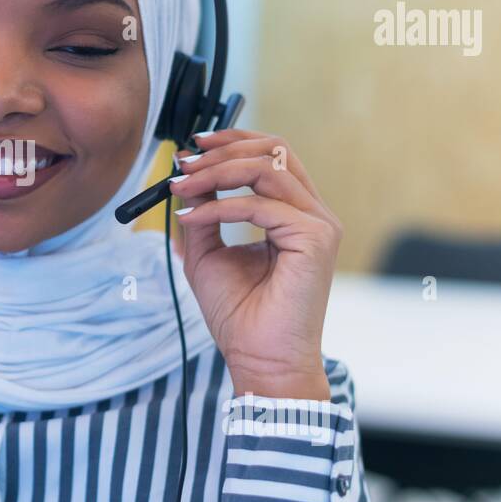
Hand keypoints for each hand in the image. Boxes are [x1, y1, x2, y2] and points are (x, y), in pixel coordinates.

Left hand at [169, 129, 341, 400]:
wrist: (259, 359)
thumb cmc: (239, 315)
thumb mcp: (207, 253)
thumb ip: (203, 213)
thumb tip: (188, 177)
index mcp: (294, 212)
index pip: (272, 155)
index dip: (231, 142)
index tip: (190, 149)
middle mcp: (312, 213)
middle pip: (274, 150)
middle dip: (222, 150)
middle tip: (182, 163)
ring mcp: (319, 224)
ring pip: (267, 169)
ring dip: (216, 173)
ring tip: (181, 187)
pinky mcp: (315, 239)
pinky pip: (261, 205)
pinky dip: (220, 207)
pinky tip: (192, 218)